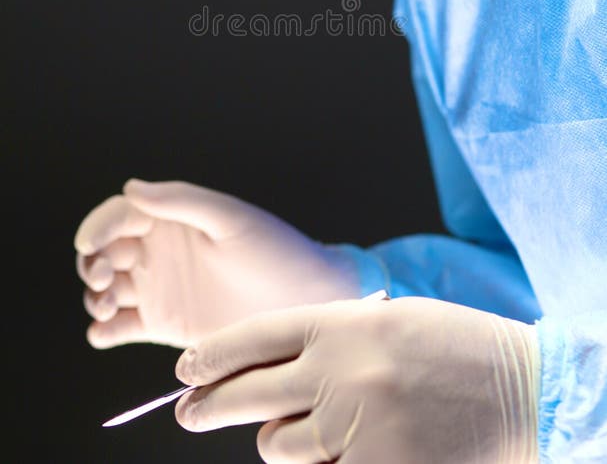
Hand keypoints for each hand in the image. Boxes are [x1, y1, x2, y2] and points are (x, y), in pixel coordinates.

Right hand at [74, 179, 359, 349]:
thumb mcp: (230, 219)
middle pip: (106, 252)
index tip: (89, 243)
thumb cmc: (274, 248)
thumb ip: (181, 201)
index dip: (99, 226)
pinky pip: (121, 328)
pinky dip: (103, 331)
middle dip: (93, 262)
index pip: (121, 216)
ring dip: (95, 295)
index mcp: (172, 219)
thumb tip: (131, 187)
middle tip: (104, 277)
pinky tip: (105, 333)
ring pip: (107, 289)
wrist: (305, 298)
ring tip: (107, 304)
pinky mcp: (163, 325)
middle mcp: (159, 251)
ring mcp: (159, 288)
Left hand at [174, 295, 539, 463]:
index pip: (255, 337)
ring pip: (280, 444)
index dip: (212, 353)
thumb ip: (328, 343)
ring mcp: (353, 427)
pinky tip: (359, 447)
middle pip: (248, 392)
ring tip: (323, 425)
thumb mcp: (385, 324)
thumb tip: (272, 377)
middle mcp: (338, 372)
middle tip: (189, 409)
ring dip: (286, 439)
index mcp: (343, 324)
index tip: (185, 368)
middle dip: (209, 404)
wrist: (522, 391)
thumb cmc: (453, 349)